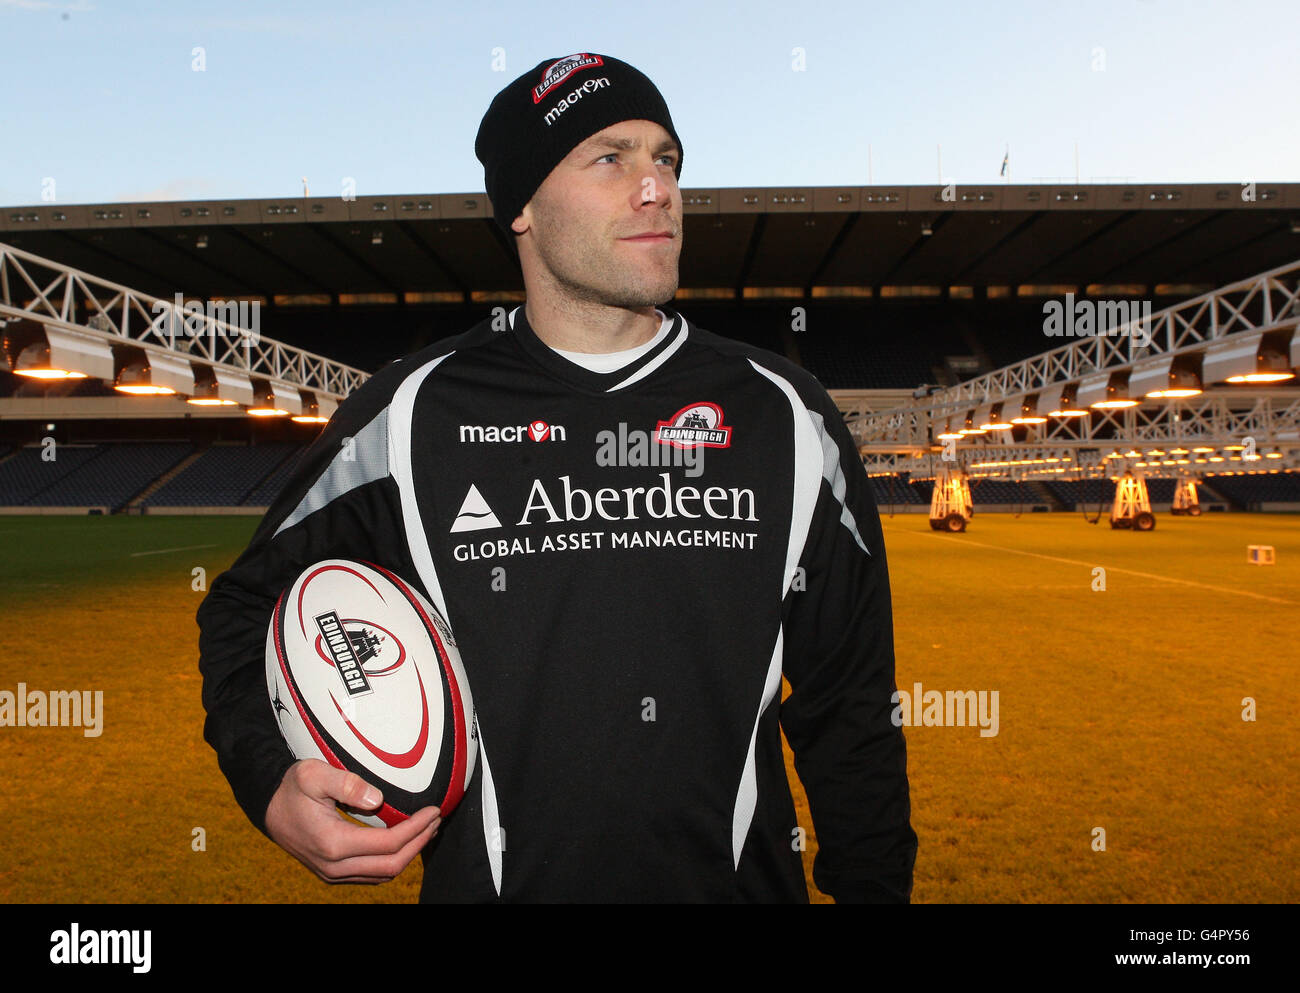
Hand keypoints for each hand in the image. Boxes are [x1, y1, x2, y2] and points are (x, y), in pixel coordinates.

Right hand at [265, 759, 440, 883]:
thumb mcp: (312, 774)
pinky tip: (404, 841)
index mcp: (333, 843)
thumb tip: (377, 799)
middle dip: (419, 843)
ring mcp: (332, 873)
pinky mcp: (332, 873)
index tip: (433, 810)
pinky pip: (371, 875)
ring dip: (409, 854)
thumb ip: (345, 783)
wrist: (268, 807)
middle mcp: (333, 865)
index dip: (416, 829)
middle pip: (391, 865)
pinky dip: (393, 860)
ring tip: (427, 829)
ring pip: (382, 874)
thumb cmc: (292, 787)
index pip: (388, 844)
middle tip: (436, 820)